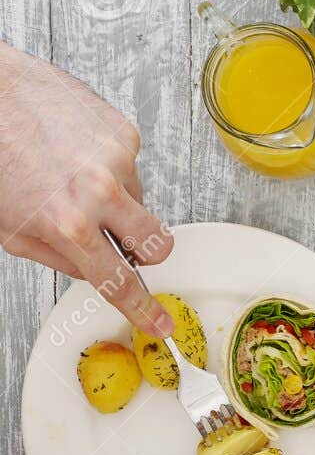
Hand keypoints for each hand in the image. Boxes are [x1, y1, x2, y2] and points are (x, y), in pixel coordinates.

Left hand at [0, 45, 172, 334]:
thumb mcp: (11, 230)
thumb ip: (58, 258)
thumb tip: (92, 270)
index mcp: (69, 225)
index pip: (120, 282)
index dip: (144, 309)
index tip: (160, 323)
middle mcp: (99, 192)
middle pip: (157, 245)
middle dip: (148, 252)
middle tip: (128, 244)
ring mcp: (115, 158)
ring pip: (140, 201)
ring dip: (117, 198)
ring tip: (76, 175)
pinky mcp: (122, 131)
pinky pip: (130, 164)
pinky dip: (110, 164)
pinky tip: (80, 152)